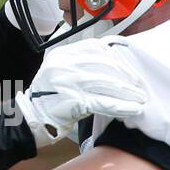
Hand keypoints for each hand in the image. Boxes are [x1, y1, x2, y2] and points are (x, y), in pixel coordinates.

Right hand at [17, 40, 147, 144]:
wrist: (29, 120)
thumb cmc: (48, 99)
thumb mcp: (60, 72)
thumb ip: (81, 64)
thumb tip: (113, 64)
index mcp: (61, 54)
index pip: (96, 48)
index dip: (116, 58)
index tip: (129, 69)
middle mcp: (63, 64)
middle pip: (104, 65)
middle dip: (126, 76)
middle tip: (139, 86)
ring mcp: (67, 82)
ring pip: (106, 83)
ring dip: (127, 93)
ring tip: (140, 99)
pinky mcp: (72, 101)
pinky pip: (102, 102)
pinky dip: (121, 106)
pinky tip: (133, 109)